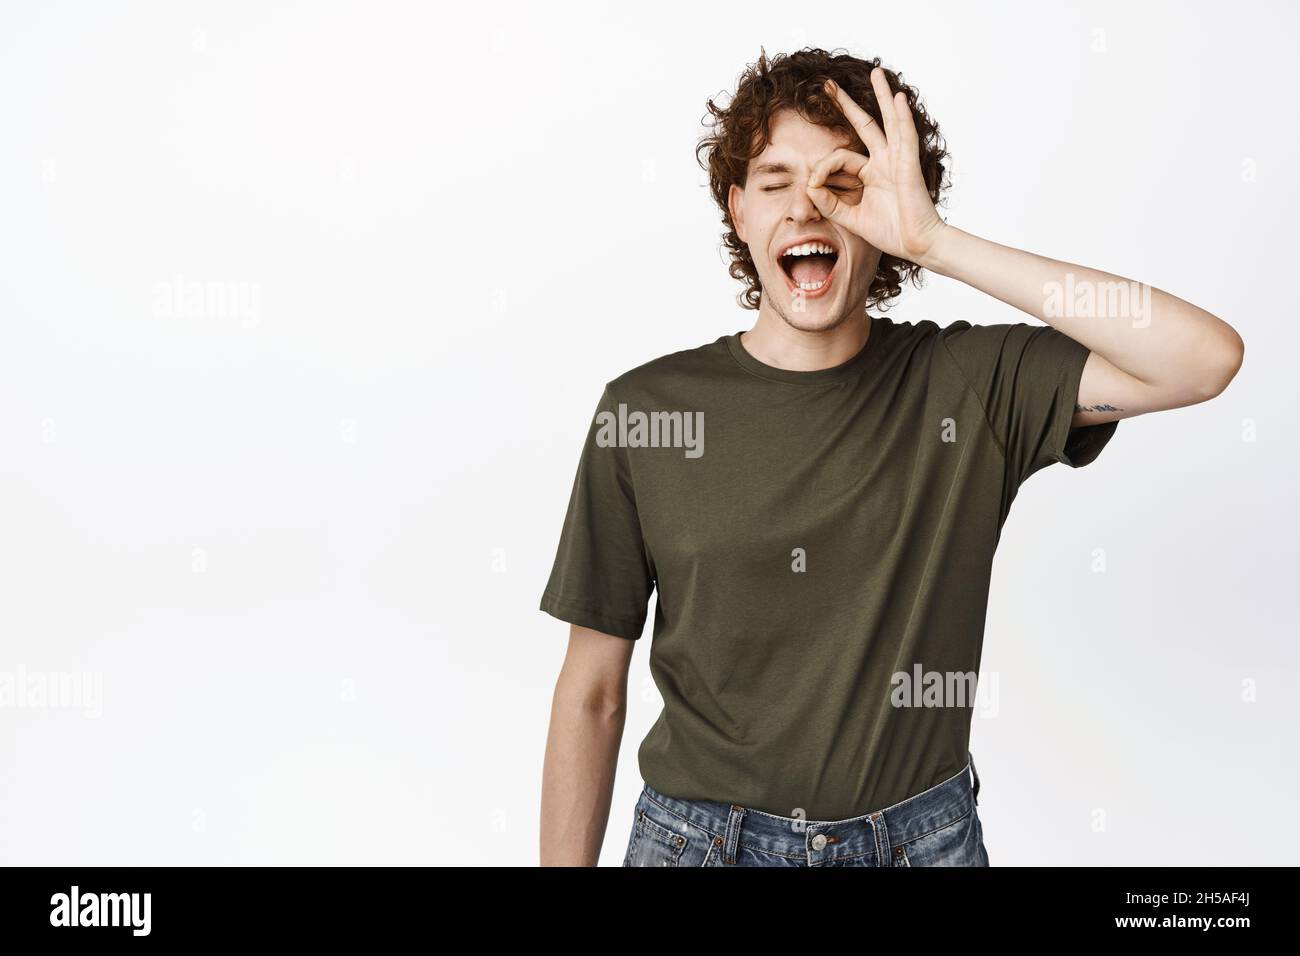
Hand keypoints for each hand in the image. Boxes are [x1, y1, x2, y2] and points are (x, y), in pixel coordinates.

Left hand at [807, 67, 946, 267]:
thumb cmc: (891, 232)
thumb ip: (831, 204)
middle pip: (864, 124)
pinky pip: (905, 135)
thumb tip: (809, 187)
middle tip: (828, 85)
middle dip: (846, 104)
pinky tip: (897, 98)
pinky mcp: (909, 164)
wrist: (917, 244)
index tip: (812, 185)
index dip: (822, 168)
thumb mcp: (852, 218)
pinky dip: (901, 116)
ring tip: (877, 72)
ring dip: (882, 96)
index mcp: (871, 173)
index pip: (839, 158)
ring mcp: (897, 159)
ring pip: (889, 120)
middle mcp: (884, 161)